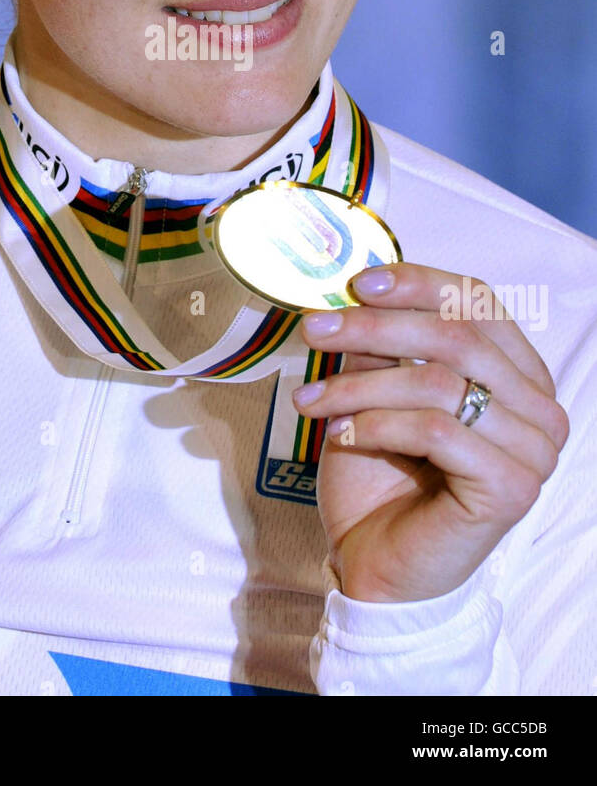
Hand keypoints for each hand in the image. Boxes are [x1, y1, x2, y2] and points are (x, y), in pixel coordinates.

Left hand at [291, 263, 569, 603]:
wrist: (376, 568)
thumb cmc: (381, 481)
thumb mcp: (377, 391)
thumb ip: (384, 343)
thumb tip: (359, 288)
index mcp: (519, 374)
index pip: (478, 302)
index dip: (418, 283)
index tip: (357, 283)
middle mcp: (540, 408)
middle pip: (457, 335)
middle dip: (376, 326)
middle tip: (315, 329)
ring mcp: (533, 450)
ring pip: (439, 382)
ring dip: (361, 384)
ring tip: (312, 399)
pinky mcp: (511, 487)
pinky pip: (435, 430)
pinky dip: (376, 424)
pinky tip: (340, 436)